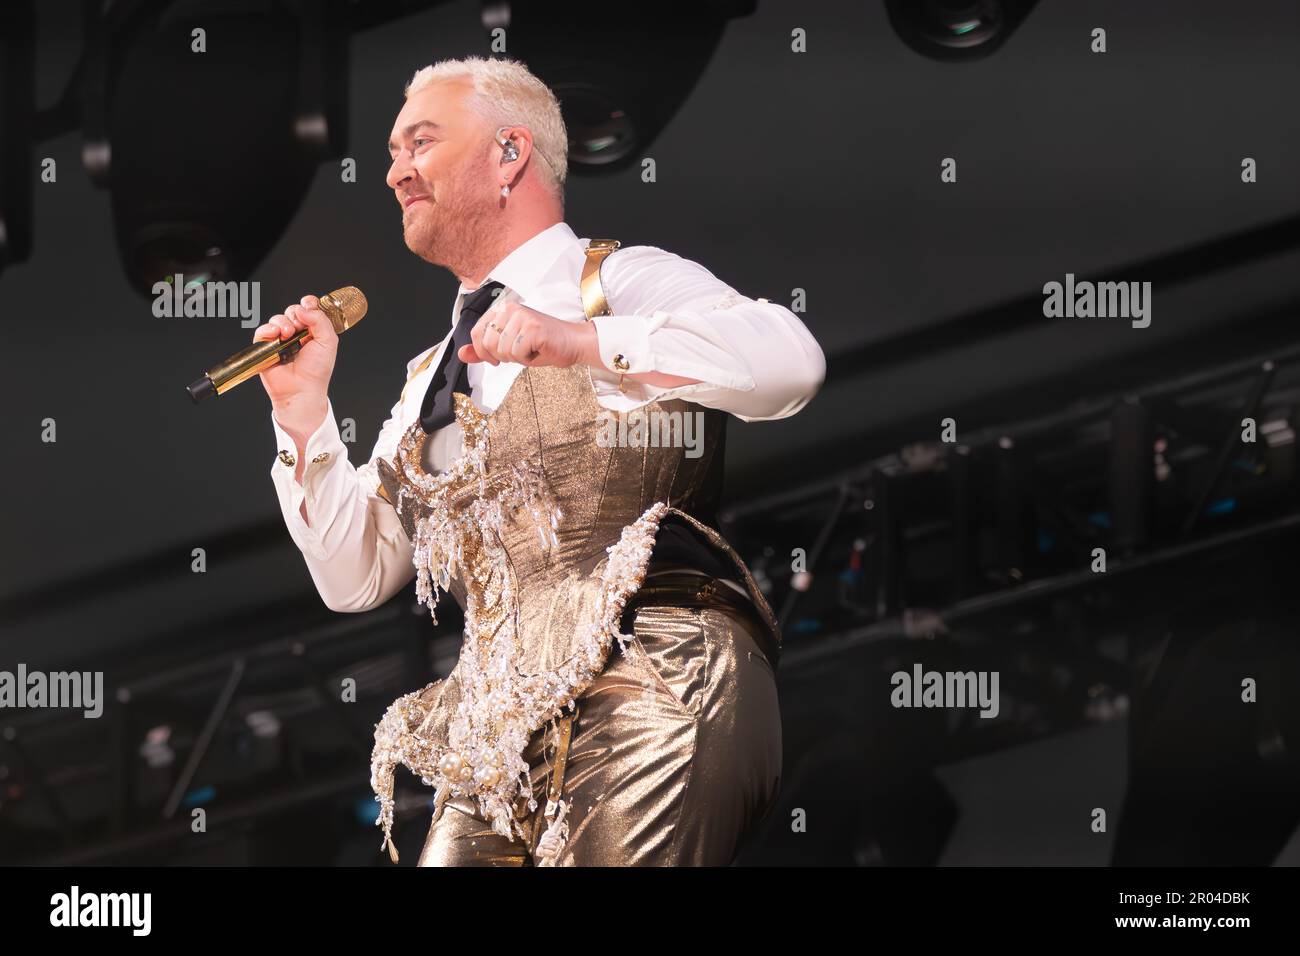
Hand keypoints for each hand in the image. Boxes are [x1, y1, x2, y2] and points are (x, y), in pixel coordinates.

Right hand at [253, 294, 336, 434]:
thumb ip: (320, 320)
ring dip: (283, 322)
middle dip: (295, 314)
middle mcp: (296, 334)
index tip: (308, 303)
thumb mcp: (328, 341)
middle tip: (299, 327)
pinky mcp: (265, 347)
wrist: (302, 389)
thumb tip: (304, 307)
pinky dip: (268, 329)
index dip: (307, 303)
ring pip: (277, 318)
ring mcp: (280, 340)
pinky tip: (276, 336)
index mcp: (312, 331)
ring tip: (288, 335)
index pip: (308, 309)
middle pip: (292, 311)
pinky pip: (262, 330)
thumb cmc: (317, 370)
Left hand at [459, 300, 596, 367]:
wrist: (572, 343)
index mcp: (502, 309)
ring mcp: (522, 316)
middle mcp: (511, 308)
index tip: (496, 358)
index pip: (475, 333)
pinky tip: (538, 350)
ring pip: (502, 350)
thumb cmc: (542, 345)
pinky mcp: (533, 327)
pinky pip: (517, 353)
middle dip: (502, 356)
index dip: (483, 351)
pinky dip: (527, 359)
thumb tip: (462, 354)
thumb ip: (484, 350)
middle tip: (520, 352)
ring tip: (531, 349)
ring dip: (517, 358)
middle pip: (487, 343)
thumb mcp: (508, 347)